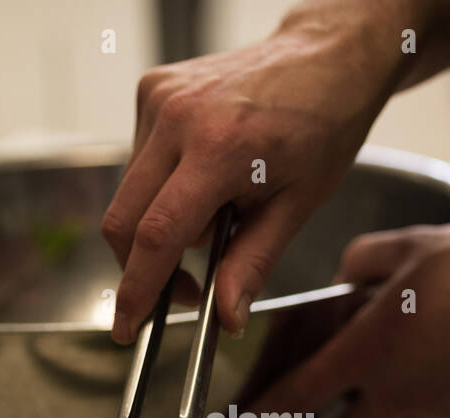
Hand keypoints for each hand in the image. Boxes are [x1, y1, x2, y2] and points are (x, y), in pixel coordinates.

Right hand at [102, 8, 405, 343]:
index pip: (157, 235)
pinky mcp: (152, 90)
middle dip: (145, 266)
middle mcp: (178, 118)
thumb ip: (253, 263)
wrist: (325, 58)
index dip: (137, 290)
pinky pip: (138, 162)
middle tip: (187, 289)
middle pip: (124, 220)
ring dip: (162, 221)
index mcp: (220, 148)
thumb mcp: (297, 205)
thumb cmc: (322, 126)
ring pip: (130, 194)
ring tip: (220, 208)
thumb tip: (224, 317)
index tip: (127, 327)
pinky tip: (207, 173)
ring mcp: (159, 99)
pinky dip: (165, 185)